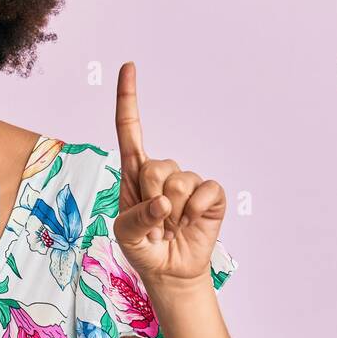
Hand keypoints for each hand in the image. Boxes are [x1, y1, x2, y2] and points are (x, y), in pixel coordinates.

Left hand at [113, 61, 226, 286]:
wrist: (169, 271)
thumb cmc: (143, 247)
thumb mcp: (126, 234)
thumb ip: (137, 217)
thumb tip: (164, 202)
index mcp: (134, 172)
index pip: (129, 129)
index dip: (128, 98)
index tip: (128, 66)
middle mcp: (162, 171)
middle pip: (155, 167)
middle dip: (151, 199)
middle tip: (154, 221)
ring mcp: (188, 181)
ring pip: (179, 183)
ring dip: (172, 214)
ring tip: (170, 227)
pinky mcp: (210, 195)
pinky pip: (205, 192)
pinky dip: (196, 212)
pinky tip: (190, 223)